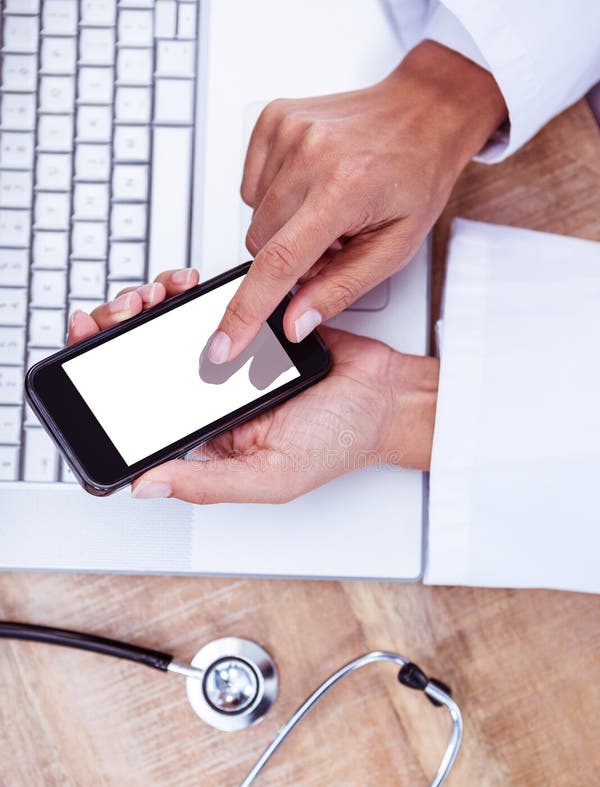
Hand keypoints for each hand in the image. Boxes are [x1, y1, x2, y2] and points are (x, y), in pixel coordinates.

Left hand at [67, 273, 438, 503]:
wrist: (387, 395)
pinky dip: (186, 292)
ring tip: (149, 297)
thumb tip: (147, 485)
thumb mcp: (271, 477)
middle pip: (142, 361)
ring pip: (166, 327)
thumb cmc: (339, 442)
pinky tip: (182, 288)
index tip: (86, 354)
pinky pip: (206, 305)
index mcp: (206, 436)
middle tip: (119, 316)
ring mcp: (227, 358)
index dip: (103, 382)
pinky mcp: (248, 326)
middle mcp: (210, 397)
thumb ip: (208, 483)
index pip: (138, 413)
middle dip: (117, 331)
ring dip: (146, 306)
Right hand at [206, 39, 506, 364]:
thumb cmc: (414, 176)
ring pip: (254, 218)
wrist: (423, 113)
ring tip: (326, 209)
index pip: (279, 263)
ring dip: (284, 227)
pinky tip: (308, 188)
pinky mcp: (273, 120)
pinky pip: (251, 186)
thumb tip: (294, 322)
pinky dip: (276, 198)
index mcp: (344, 188)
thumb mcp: (394, 248)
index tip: (223, 343)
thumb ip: (340, 289)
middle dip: (288, 259)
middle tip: (331, 242)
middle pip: (260, 245)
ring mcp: (288, 131)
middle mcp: (311, 153)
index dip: (246, 311)